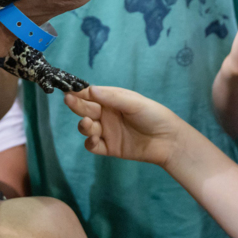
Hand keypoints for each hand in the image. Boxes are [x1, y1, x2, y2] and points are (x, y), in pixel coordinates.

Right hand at [65, 86, 187, 167]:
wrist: (168, 140)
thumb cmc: (154, 115)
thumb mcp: (134, 102)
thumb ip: (112, 97)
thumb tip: (90, 89)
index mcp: (112, 100)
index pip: (91, 94)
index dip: (79, 92)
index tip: (68, 91)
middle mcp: (107, 114)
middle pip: (85, 109)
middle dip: (76, 105)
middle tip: (69, 101)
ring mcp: (107, 131)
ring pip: (86, 128)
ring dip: (83, 125)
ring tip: (88, 124)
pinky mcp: (110, 148)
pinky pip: (93, 146)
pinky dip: (90, 143)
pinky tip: (94, 139)